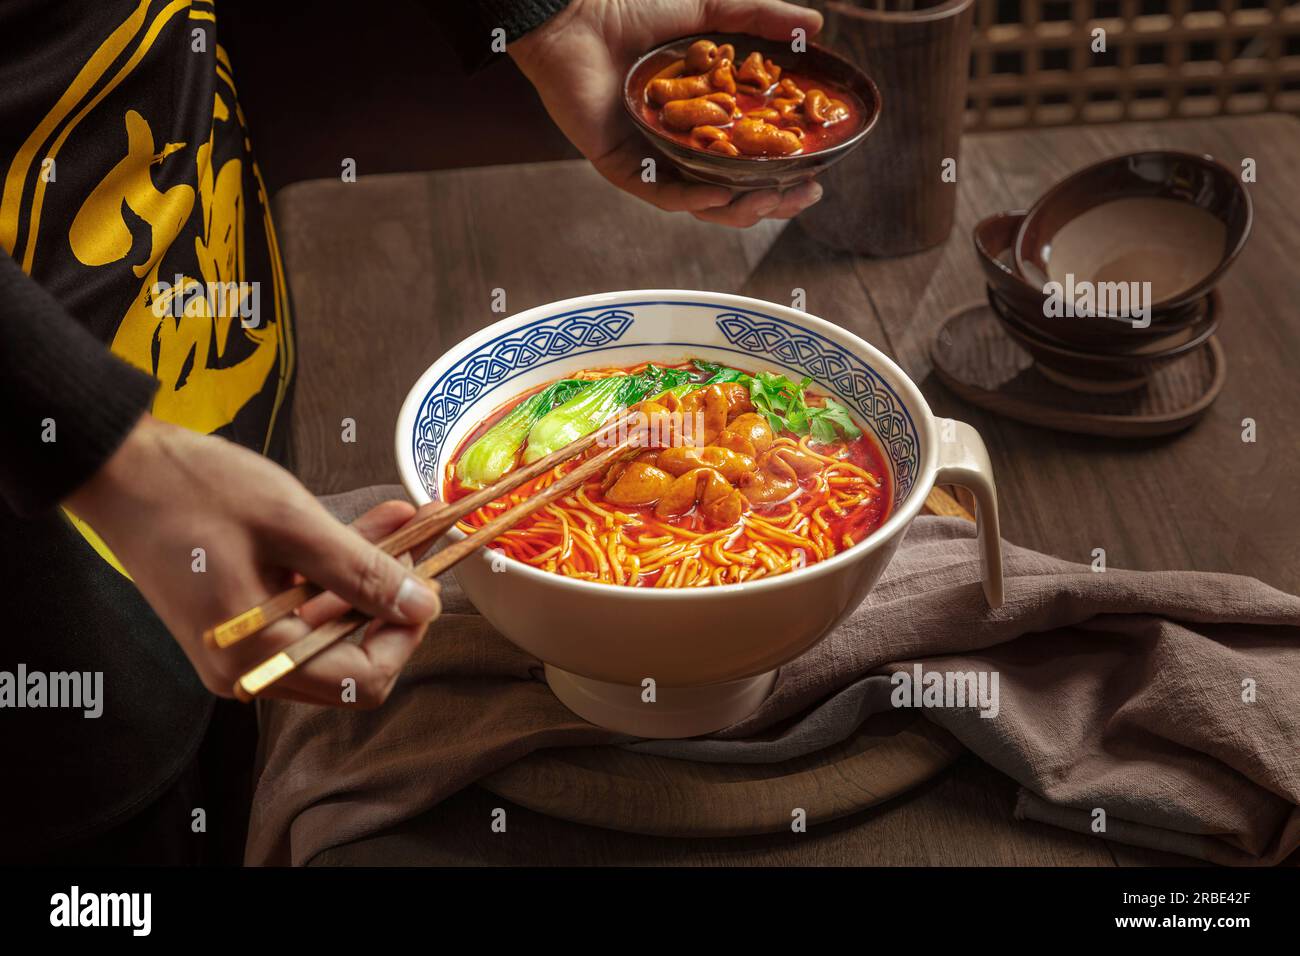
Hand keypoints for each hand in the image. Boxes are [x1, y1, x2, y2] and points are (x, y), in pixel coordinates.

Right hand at [65, 414, 441, 706]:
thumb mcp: (292, 524)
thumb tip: (424, 606)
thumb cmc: (195, 490)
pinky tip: (379, 521)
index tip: (427, 582)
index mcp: (257, 658)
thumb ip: (361, 571)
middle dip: (394, 600)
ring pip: (334, 625)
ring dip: (373, 576)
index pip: (365, 679)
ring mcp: (241, 645)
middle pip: (352, 657)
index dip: (407, 634)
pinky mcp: (239, 616)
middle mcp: (247, 668)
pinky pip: (307, 604)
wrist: (116, 466)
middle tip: (426, 541)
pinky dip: (341, 568)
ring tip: (411, 519)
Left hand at [510, 0, 824, 227]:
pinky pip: (662, 193)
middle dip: (771, 202)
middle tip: (803, 196)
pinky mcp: (623, 166)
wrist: (577, 13)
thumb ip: (761, 18)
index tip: (815, 176)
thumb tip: (816, 28)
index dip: (784, 173)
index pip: (751, 158)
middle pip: (733, 191)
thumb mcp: (710, 10)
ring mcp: (653, 158)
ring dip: (738, 209)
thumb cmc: (634, 8)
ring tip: (767, 199)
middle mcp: (682, 144)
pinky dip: (692, 198)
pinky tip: (720, 194)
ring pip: (700, 204)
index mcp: (705, 117)